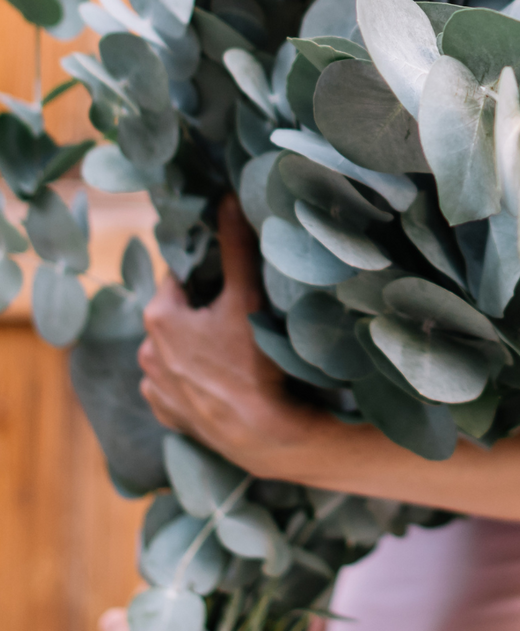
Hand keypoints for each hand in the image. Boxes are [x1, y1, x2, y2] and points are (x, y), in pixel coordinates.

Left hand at [138, 196, 316, 473]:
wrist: (261, 433)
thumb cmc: (253, 362)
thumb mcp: (247, 297)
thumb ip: (236, 246)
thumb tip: (227, 197)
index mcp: (158, 316)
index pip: (180, 276)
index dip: (207, 272)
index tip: (231, 276)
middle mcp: (146, 351)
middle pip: (176, 313)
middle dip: (200, 308)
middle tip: (237, 310)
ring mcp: (155, 387)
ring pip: (173, 350)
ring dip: (194, 344)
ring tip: (232, 347)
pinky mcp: (168, 415)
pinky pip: (174, 385)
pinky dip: (191, 379)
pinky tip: (220, 378)